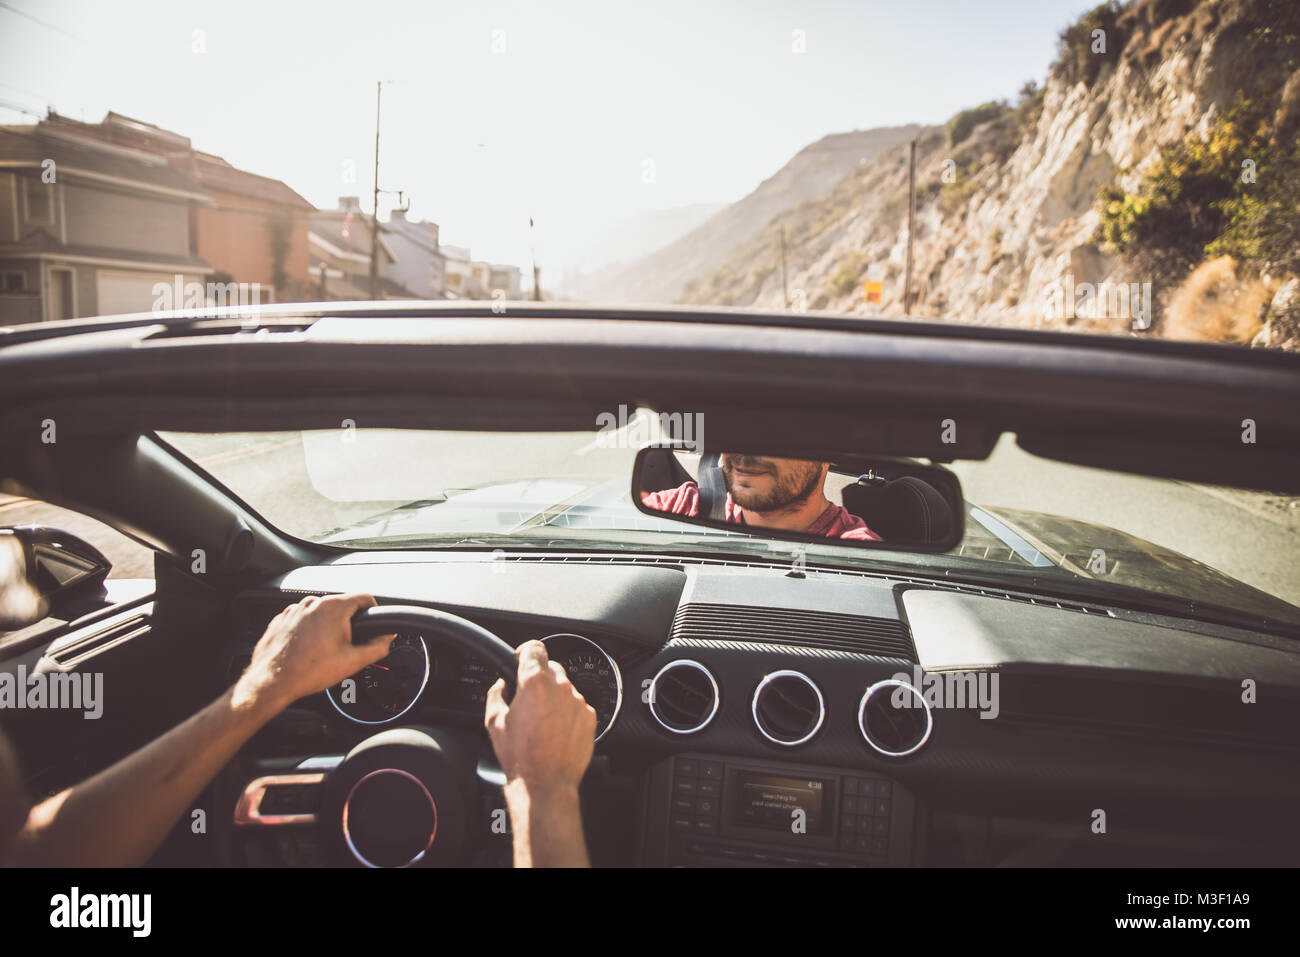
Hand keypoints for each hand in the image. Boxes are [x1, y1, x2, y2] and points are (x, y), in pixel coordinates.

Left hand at [234, 593, 394, 712]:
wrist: (273, 682)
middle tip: (346, 646)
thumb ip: (377, 647)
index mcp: (332, 607)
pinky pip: (303, 620)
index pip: (364, 597)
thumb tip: (387, 639)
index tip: (373, 623)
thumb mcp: (353, 662)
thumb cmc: (308, 671)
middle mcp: (312, 603)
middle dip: (348, 624)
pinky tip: (307, 651)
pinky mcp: (281, 620)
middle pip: (341, 606)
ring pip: (321, 613)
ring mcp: (294, 610)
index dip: (374, 610)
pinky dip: (308, 632)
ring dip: (327, 628)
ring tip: (323, 652)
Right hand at [484, 640, 596, 798]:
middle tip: (527, 700)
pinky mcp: (589, 716)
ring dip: (553, 697)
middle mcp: (560, 687)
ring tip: (541, 722)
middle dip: (538, 679)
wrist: (545, 783)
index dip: (525, 652)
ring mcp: (578, 701)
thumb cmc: (520, 756)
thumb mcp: (494, 721)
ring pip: (564, 687)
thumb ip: (496, 692)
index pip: (534, 647)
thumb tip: (502, 684)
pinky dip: (566, 712)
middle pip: (550, 667)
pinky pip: (575, 705)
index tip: (522, 660)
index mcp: (534, 682)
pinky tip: (555, 731)